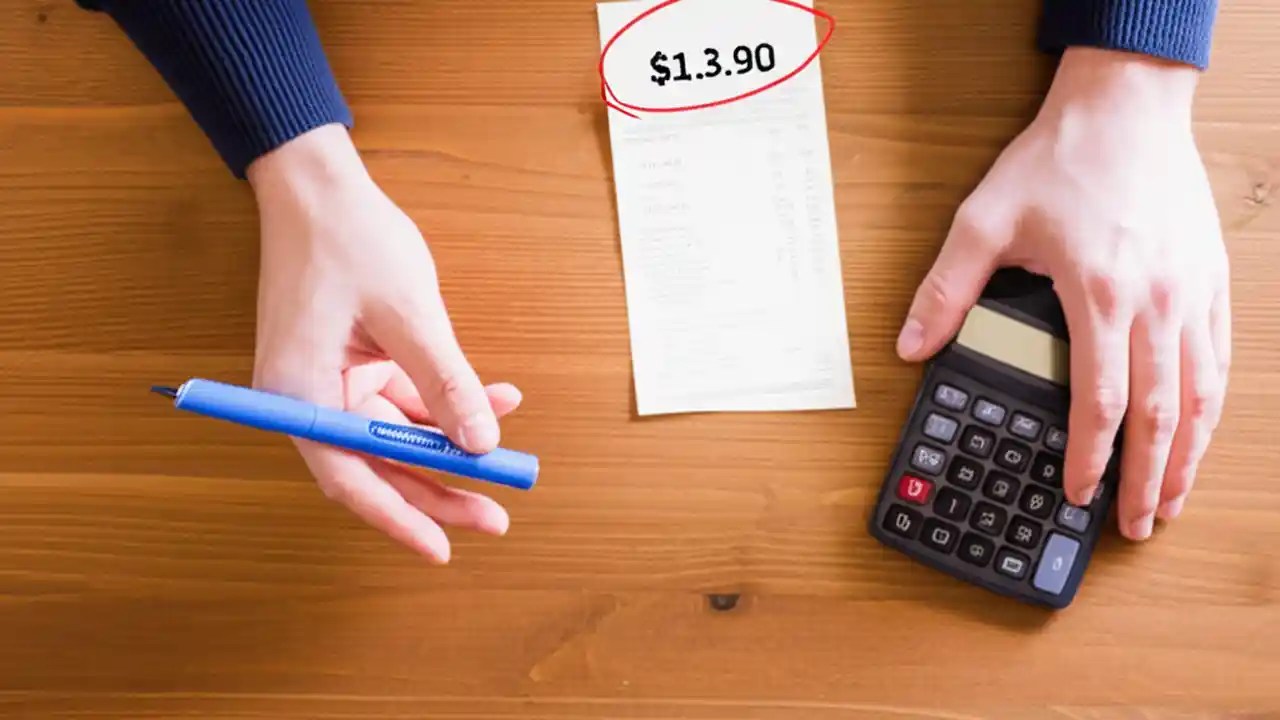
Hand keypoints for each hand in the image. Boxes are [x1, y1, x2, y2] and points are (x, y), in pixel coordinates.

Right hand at [246, 124, 516, 561]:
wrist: (319, 182)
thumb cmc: (350, 238)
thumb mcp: (409, 313)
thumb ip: (446, 382)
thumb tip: (483, 444)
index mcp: (297, 392)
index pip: (347, 475)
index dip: (396, 517)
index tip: (442, 547)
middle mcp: (307, 396)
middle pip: (375, 465)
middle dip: (437, 489)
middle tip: (493, 514)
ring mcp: (331, 380)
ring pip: (395, 436)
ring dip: (449, 447)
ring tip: (508, 465)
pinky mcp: (354, 363)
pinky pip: (402, 399)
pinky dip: (444, 403)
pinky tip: (496, 399)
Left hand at [896, 48, 1230, 540]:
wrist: (1126, 105)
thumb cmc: (1060, 159)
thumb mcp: (985, 220)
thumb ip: (947, 289)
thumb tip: (911, 345)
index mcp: (1100, 293)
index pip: (1101, 400)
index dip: (1089, 456)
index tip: (1076, 492)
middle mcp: (1157, 301)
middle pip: (1161, 413)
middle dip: (1147, 478)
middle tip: (1133, 523)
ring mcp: (1192, 292)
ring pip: (1201, 394)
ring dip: (1189, 454)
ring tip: (1171, 498)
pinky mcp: (1210, 278)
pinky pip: (1219, 359)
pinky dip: (1210, 406)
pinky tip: (1199, 431)